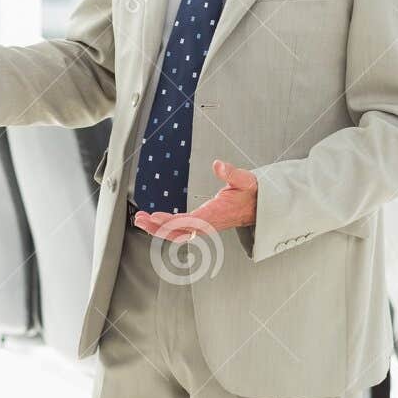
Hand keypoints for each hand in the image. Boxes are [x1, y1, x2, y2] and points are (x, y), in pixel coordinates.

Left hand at [133, 159, 258, 241]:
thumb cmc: (250, 194)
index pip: (190, 221)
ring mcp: (203, 226)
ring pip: (176, 233)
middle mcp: (207, 224)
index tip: (156, 217)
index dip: (172, 221)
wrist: (257, 207)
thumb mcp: (245, 180)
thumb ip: (232, 173)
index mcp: (215, 214)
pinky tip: (153, 221)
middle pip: (178, 231)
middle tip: (140, 219)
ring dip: (157, 228)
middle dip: (157, 227)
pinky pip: (179, 230)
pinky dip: (164, 227)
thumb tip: (218, 164)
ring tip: (140, 220)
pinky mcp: (200, 225)